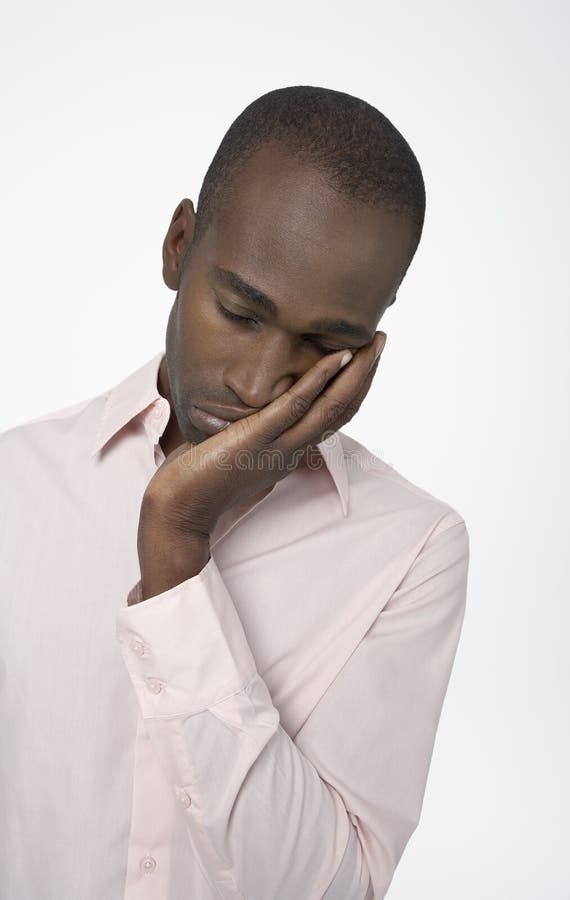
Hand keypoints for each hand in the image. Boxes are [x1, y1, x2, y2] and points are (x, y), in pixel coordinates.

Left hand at [136, 331, 385, 596]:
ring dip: (356, 373)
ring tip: (372, 343)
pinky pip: (295, 406)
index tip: (366, 357)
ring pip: (330, 408)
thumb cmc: (198, 476)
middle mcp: (291, 449)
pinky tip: (336, 356)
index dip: (354, 387)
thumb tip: (247, 407)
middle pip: (342, 410)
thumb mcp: (234, 448)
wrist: (177, 508)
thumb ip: (249, 429)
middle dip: (366, 373)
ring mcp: (277, 446)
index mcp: (289, 450)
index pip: (333, 416)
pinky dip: (319, 379)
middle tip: (381, 340)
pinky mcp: (256, 440)